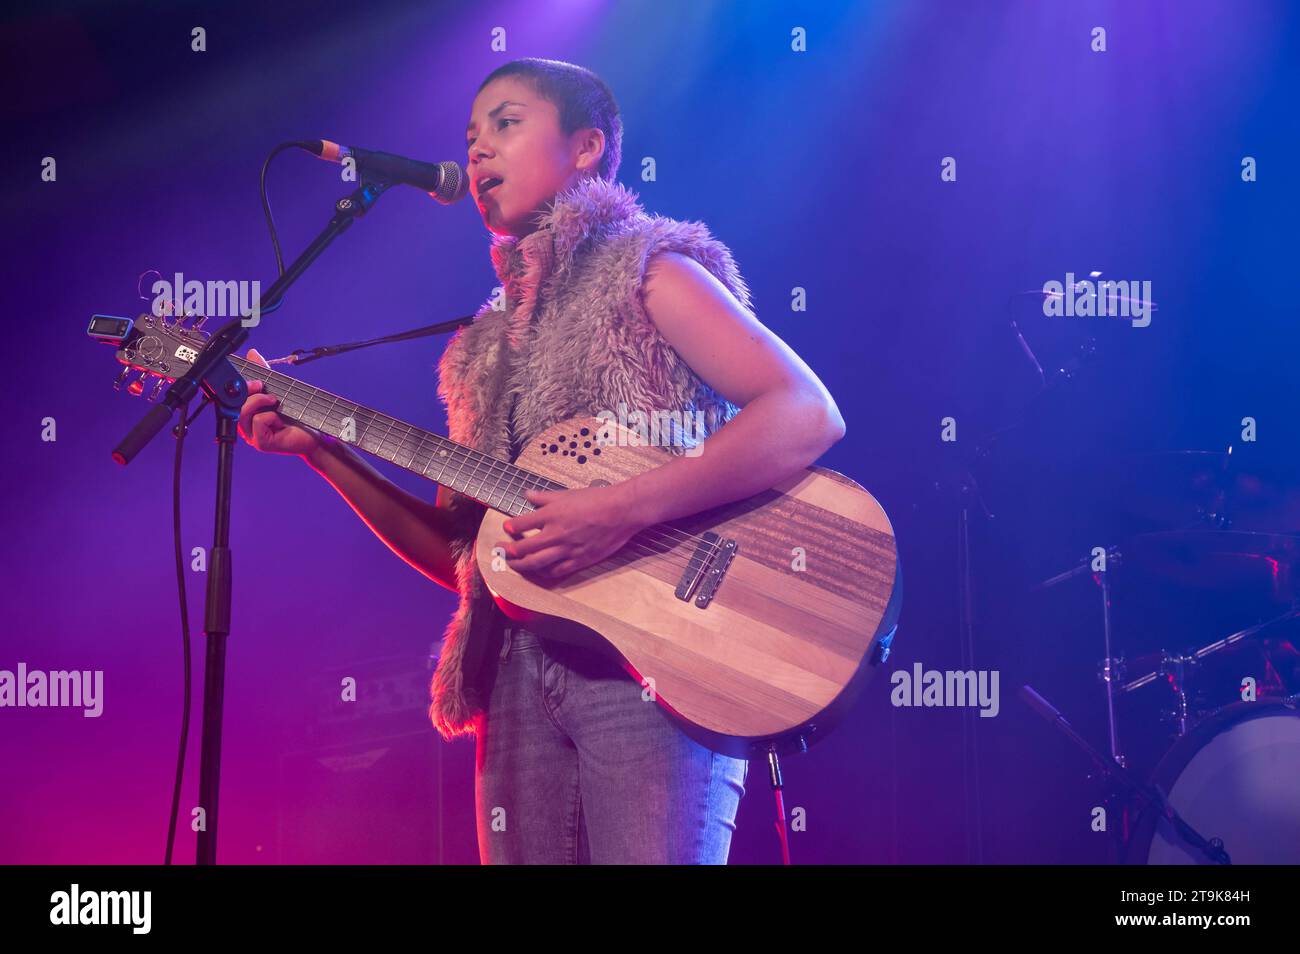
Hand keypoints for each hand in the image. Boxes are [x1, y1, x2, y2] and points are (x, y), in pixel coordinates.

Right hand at [235, 348, 322, 458]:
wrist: (315, 435)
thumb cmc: (297, 416)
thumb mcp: (278, 390)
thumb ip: (264, 374)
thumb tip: (252, 354)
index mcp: (246, 413)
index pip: (231, 398)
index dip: (237, 385)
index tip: (253, 379)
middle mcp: (245, 426)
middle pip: (234, 404)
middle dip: (247, 390)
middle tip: (261, 385)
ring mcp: (251, 436)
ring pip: (243, 412)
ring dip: (259, 401)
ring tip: (274, 400)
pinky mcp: (261, 443)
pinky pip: (257, 422)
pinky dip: (269, 416)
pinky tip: (280, 421)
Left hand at [495, 484, 646, 579]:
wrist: (621, 511)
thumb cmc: (596, 499)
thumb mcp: (566, 493)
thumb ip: (544, 497)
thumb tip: (527, 495)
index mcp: (551, 515)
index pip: (520, 524)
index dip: (510, 527)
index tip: (507, 528)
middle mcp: (555, 534)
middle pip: (523, 548)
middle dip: (508, 551)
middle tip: (500, 551)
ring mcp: (566, 550)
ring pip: (536, 563)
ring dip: (520, 565)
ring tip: (513, 565)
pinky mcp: (578, 560)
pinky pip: (555, 571)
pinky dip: (543, 572)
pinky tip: (538, 571)